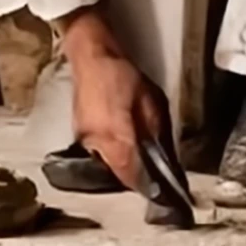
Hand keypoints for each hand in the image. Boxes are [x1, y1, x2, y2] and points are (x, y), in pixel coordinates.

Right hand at [61, 8, 176, 193]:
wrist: (93, 56)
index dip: (149, 186)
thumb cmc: (123, 74)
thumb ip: (158, 134)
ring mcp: (85, 141)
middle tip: (152, 167)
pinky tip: (120, 135)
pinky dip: (111, 150)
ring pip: (107, 165)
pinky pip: (98, 152)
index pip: (133, 177)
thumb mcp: (152, 102)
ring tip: (136, 148)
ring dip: (123, 162)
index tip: (162, 188)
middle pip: (119, 174)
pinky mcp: (79, 134)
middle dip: (136, 173)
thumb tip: (166, 159)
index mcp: (117, 138)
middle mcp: (97, 145)